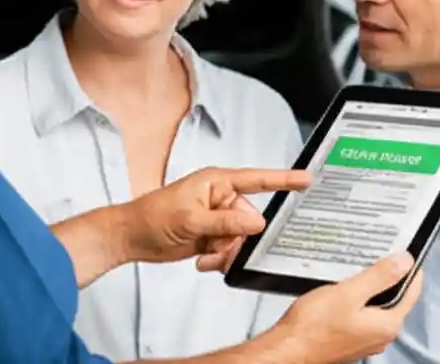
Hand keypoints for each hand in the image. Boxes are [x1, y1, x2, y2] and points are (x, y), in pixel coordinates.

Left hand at [121, 167, 311, 264]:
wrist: (132, 236)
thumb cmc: (153, 216)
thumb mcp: (191, 219)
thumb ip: (226, 222)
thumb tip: (257, 223)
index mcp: (218, 182)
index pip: (257, 180)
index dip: (284, 180)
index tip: (307, 179)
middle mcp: (220, 198)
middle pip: (250, 221)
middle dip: (237, 239)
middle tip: (215, 247)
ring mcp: (217, 218)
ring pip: (241, 239)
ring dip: (226, 252)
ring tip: (204, 255)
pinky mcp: (212, 235)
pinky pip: (229, 249)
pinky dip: (219, 258)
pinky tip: (202, 259)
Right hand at [267, 251, 423, 362]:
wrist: (288, 349)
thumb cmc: (313, 326)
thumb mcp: (349, 293)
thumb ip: (379, 277)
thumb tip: (404, 261)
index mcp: (387, 325)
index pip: (412, 291)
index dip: (409, 268)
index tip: (402, 251)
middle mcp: (381, 335)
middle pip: (395, 298)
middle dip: (387, 276)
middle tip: (375, 254)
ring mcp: (366, 339)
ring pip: (377, 306)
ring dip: (369, 287)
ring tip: (355, 269)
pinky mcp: (351, 338)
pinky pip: (362, 314)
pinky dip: (357, 300)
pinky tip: (342, 289)